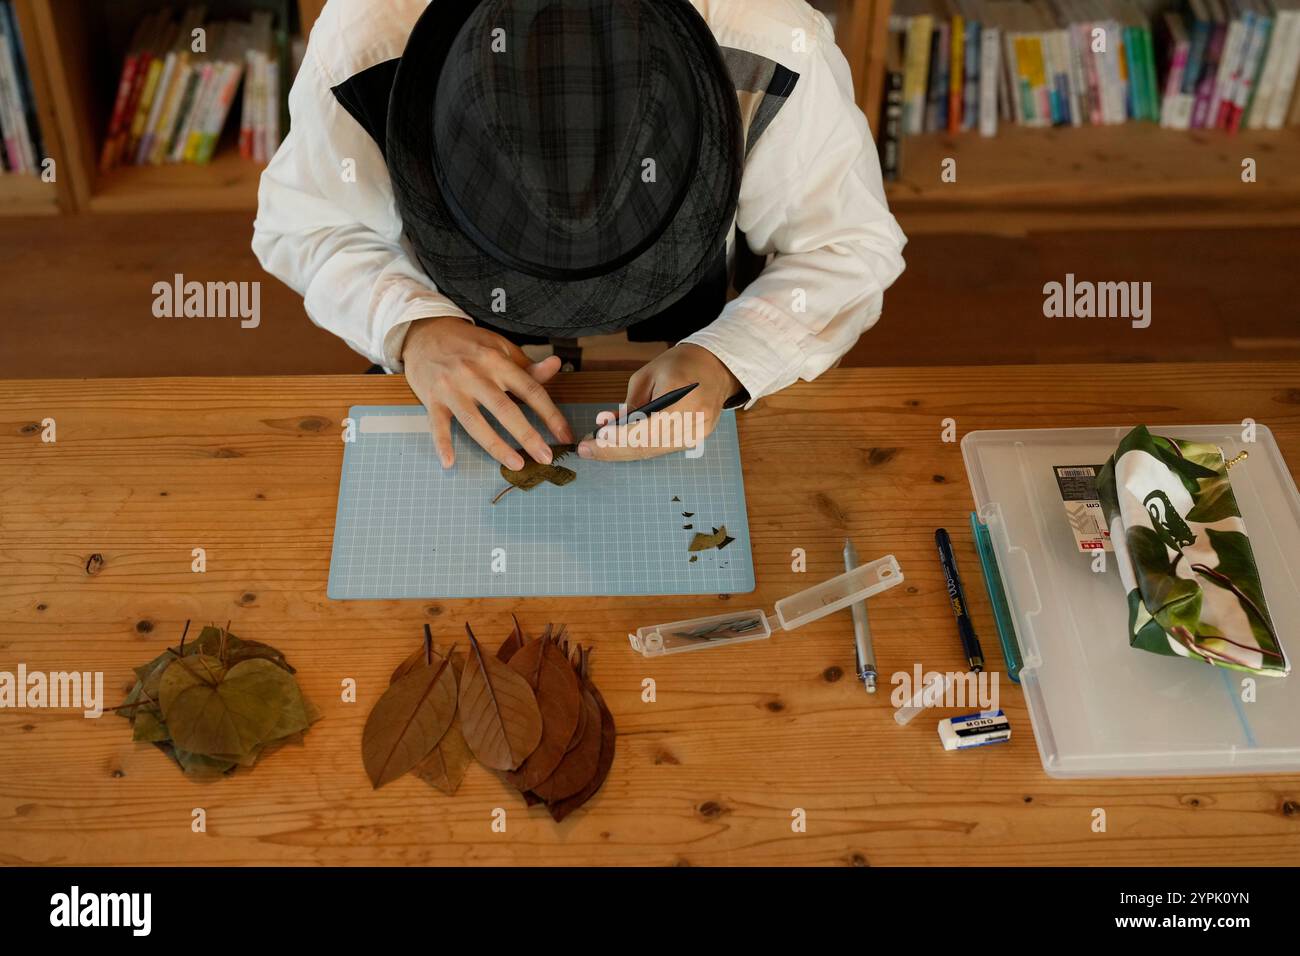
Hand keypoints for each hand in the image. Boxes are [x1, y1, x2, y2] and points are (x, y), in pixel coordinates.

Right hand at [402, 316, 573, 469]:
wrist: (425, 331)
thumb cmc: (468, 343)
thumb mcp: (499, 347)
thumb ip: (526, 365)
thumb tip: (556, 365)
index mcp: (496, 360)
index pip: (530, 389)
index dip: (550, 414)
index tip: (564, 435)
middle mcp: (475, 374)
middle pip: (504, 409)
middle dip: (528, 436)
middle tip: (546, 457)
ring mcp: (451, 387)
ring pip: (474, 422)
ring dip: (496, 446)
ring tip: (516, 464)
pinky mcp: (432, 398)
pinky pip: (437, 425)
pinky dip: (442, 443)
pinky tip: (449, 462)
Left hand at [577, 343, 741, 461]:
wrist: (715, 368)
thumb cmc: (680, 366)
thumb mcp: (647, 376)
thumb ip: (630, 404)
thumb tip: (609, 427)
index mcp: (680, 393)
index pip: (644, 428)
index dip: (616, 438)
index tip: (593, 441)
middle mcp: (693, 417)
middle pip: (647, 445)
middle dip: (613, 450)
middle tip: (588, 450)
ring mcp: (698, 432)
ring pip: (654, 451)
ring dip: (624, 452)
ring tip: (599, 447)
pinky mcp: (697, 439)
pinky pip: (663, 449)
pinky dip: (641, 448)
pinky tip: (621, 445)